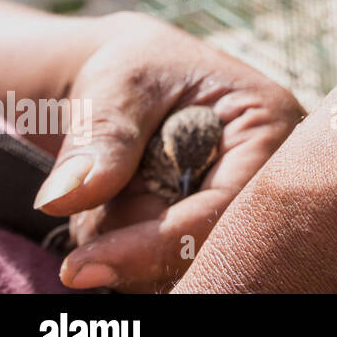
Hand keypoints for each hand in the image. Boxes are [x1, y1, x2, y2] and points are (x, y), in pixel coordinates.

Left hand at [32, 12, 304, 292]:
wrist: (132, 82)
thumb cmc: (136, 67)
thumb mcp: (119, 85)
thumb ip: (102, 137)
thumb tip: (64, 197)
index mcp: (271, 126)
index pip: (226, 207)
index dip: (158, 243)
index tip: (83, 267)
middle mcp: (272, 175)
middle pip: (210, 247)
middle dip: (136, 240)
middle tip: (85, 210)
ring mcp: (245, 208)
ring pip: (182, 266)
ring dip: (126, 243)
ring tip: (108, 191)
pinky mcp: (218, 232)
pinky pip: (171, 269)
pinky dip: (128, 252)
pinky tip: (119, 213)